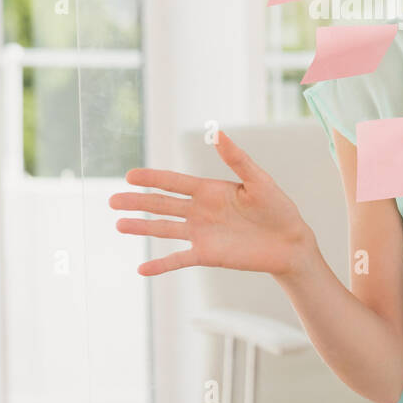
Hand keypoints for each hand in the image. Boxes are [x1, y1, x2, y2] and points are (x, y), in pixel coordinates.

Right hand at [109, 130, 317, 278]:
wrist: (290, 242)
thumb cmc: (278, 208)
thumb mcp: (259, 181)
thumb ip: (237, 159)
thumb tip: (219, 133)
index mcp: (210, 190)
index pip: (174, 182)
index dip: (152, 179)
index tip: (129, 176)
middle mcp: (200, 211)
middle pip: (162, 204)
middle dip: (137, 201)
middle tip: (112, 200)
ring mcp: (201, 234)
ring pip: (164, 229)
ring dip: (141, 228)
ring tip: (118, 225)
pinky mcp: (207, 255)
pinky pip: (179, 259)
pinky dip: (160, 265)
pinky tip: (142, 269)